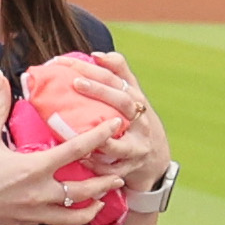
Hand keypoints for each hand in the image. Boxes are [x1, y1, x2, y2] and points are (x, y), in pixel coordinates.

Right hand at [0, 73, 125, 224]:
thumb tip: (0, 76)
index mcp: (33, 167)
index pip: (76, 150)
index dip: (99, 136)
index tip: (115, 126)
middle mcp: (39, 193)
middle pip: (85, 190)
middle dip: (106, 183)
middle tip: (120, 174)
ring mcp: (33, 212)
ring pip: (74, 216)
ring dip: (91, 207)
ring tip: (103, 200)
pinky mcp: (25, 223)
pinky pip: (54, 222)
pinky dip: (68, 217)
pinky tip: (72, 211)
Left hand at [64, 52, 171, 192]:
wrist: (155, 159)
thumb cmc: (135, 122)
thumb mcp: (133, 97)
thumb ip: (118, 73)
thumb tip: (97, 54)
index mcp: (137, 101)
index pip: (116, 80)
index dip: (94, 70)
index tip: (69, 63)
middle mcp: (140, 122)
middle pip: (123, 103)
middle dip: (100, 91)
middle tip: (76, 83)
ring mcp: (137, 146)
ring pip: (120, 143)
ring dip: (98, 137)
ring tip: (74, 128)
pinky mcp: (130, 169)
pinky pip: (112, 170)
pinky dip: (98, 167)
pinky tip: (82, 159)